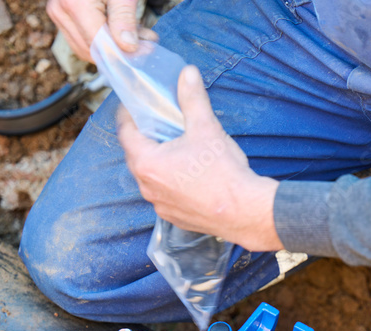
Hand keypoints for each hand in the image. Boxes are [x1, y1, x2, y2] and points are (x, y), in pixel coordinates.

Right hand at [47, 0, 157, 61]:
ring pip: (85, 49)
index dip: (123, 51)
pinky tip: (120, 30)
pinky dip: (102, 41)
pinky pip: (81, 40)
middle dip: (120, 50)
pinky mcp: (61, 17)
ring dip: (112, 48)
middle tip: (146, 40)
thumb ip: (124, 17)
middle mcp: (60, 11)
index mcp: (74, 4)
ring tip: (136, 33)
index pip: (99, 43)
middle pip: (91, 49)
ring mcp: (58, 15)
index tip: (147, 48)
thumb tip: (128, 46)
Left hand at [118, 66, 283, 252]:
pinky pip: (164, 194)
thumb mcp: (206, 128)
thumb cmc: (223, 173)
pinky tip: (188, 173)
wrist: (245, 212)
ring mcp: (160, 204)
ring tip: (175, 147)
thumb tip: (187, 73)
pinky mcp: (174, 216)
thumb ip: (192, 98)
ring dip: (158, 161)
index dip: (129, 114)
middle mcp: (147, 187)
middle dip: (145, 137)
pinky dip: (170, 181)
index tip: (135, 104)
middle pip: (136, 155)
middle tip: (158, 122)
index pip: (125, 132)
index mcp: (147, 163)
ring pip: (151, 176)